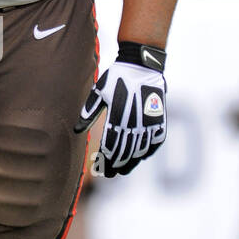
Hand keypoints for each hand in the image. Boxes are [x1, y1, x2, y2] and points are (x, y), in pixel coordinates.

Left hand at [75, 42, 165, 176]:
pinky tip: (141, 157)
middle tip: (110, 174)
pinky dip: (148, 151)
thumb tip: (77, 129)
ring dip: (131, 162)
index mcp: (118, 114)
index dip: (106, 159)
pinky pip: (156, 141)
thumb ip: (89, 111)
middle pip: (125, 151)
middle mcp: (135, 120)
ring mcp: (150, 121)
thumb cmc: (117, 77)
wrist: (142, 65)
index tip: (101, 168)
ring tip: (123, 170)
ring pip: (140, 149)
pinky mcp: (160, 119)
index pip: (111, 144)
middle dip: (117, 165)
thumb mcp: (99, 91)